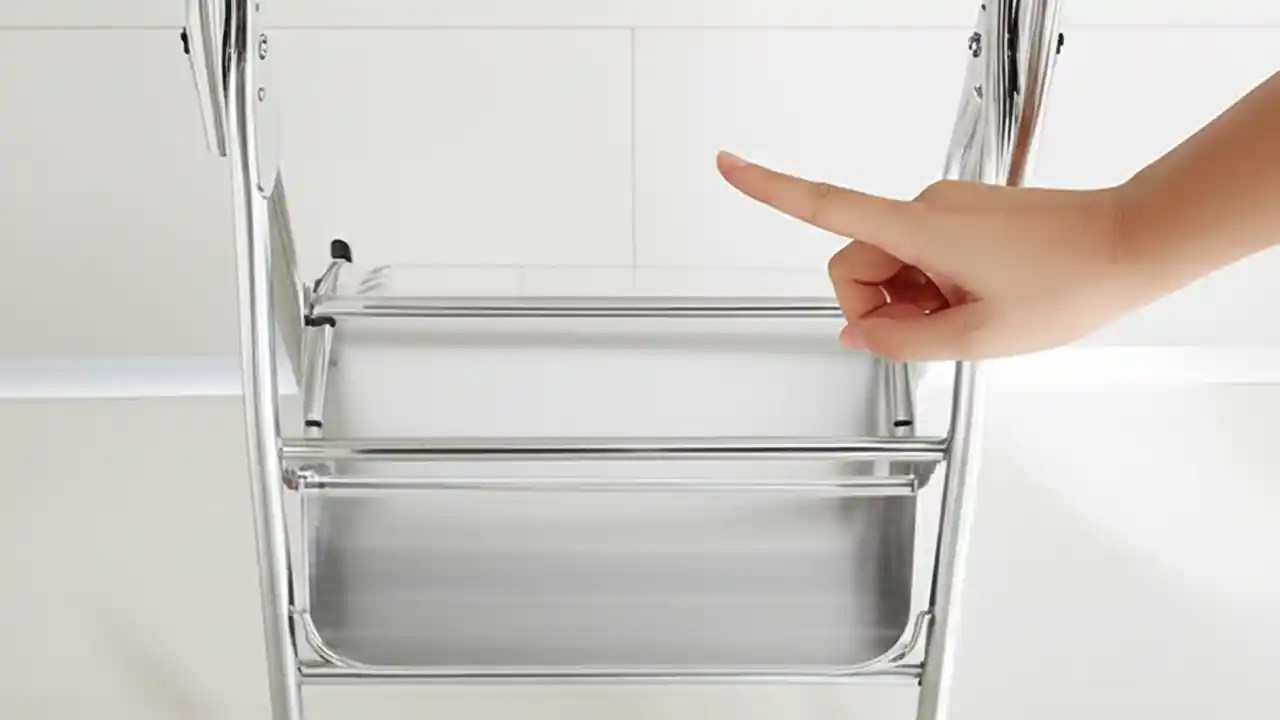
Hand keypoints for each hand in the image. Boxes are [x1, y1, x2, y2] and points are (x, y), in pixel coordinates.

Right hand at [716, 151, 1147, 360]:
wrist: (1131, 244)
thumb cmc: (1070, 281)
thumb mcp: (978, 338)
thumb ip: (903, 342)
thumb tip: (857, 335)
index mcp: (920, 230)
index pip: (825, 206)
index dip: (769, 188)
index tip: (727, 166)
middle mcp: (924, 208)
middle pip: (856, 262)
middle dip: (878, 306)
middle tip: (933, 331)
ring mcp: (944, 210)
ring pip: (890, 264)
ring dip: (912, 301)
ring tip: (969, 316)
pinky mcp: (961, 215)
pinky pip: (920, 256)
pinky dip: (933, 288)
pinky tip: (977, 301)